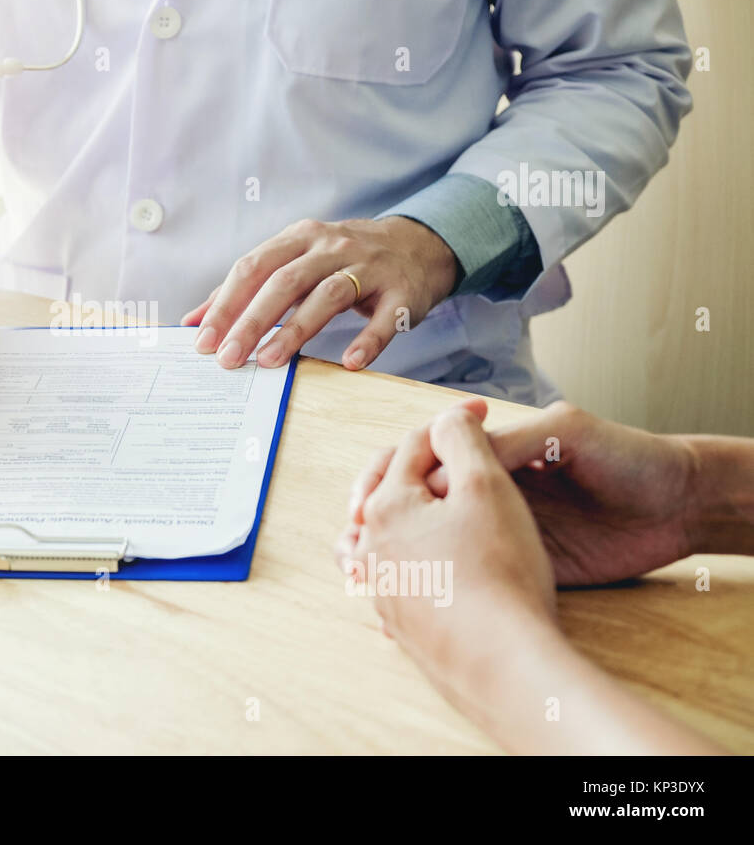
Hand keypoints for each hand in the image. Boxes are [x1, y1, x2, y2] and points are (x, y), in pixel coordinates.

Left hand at [180, 217, 457, 369]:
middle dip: (251, 321)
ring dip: (295, 330)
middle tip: (228, 358)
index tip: (203, 340)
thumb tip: (194, 321)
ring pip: (327, 295)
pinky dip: (368, 340)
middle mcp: (331, 247)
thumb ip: (247, 288)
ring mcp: (369, 267)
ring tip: (269, 362)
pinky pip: (384, 317)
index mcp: (298, 238)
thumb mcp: (295, 261)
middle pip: (284, 282)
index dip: (226, 303)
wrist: (417, 245)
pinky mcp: (402, 291)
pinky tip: (350, 362)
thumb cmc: (341, 260)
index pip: (253, 268)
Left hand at [335, 402, 557, 698]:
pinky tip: (447, 561)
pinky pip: (404, 579)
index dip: (454, 424)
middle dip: (426, 469)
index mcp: (386, 506)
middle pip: (395, 490)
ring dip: (418, 516)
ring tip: (445, 506)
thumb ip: (462, 440)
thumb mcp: (487, 485)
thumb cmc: (500, 569)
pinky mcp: (403, 625)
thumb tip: (447, 419)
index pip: (415, 448)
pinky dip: (422, 559)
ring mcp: (383, 590)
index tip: (484, 413)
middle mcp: (371, 548)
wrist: (505, 661)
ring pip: (394, 537)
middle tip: (459, 455)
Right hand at [351, 401, 698, 585]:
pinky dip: (430, 591)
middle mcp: (488, 495)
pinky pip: (467, 578)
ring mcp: (501, 534)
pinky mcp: (521, 569)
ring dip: (390, 558)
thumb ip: (512, 441)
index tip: (372, 503)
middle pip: (415, 506)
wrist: (679, 503)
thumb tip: (450, 460)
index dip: (394, 480)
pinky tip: (403, 601)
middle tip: (354, 541)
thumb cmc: (628, 456)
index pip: (425, 463)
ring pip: (430, 545)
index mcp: (493, 458)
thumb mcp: (565, 431)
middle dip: (375, 521)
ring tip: (362, 573)